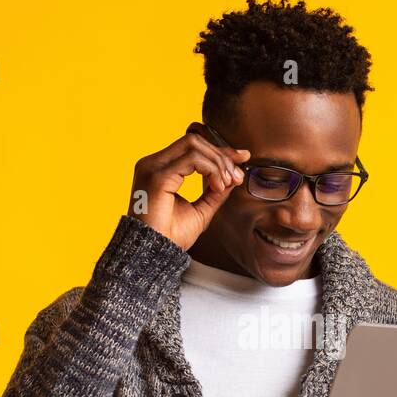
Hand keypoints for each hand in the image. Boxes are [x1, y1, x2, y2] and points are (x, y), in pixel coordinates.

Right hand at [126, 122, 250, 250]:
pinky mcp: (157, 176)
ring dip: (217, 163)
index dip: (219, 149)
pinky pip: (192, 159)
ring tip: (226, 185)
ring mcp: (153, 167)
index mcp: (159, 169)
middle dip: (221, 156)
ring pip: (194, 145)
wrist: (153, 255)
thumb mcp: (200, 210)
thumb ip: (215, 192)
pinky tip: (218, 187)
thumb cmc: (171, 237)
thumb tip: (234, 176)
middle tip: (236, 177)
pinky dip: (211, 170)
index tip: (243, 157)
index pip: (191, 147)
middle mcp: (152, 163)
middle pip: (194, 141)